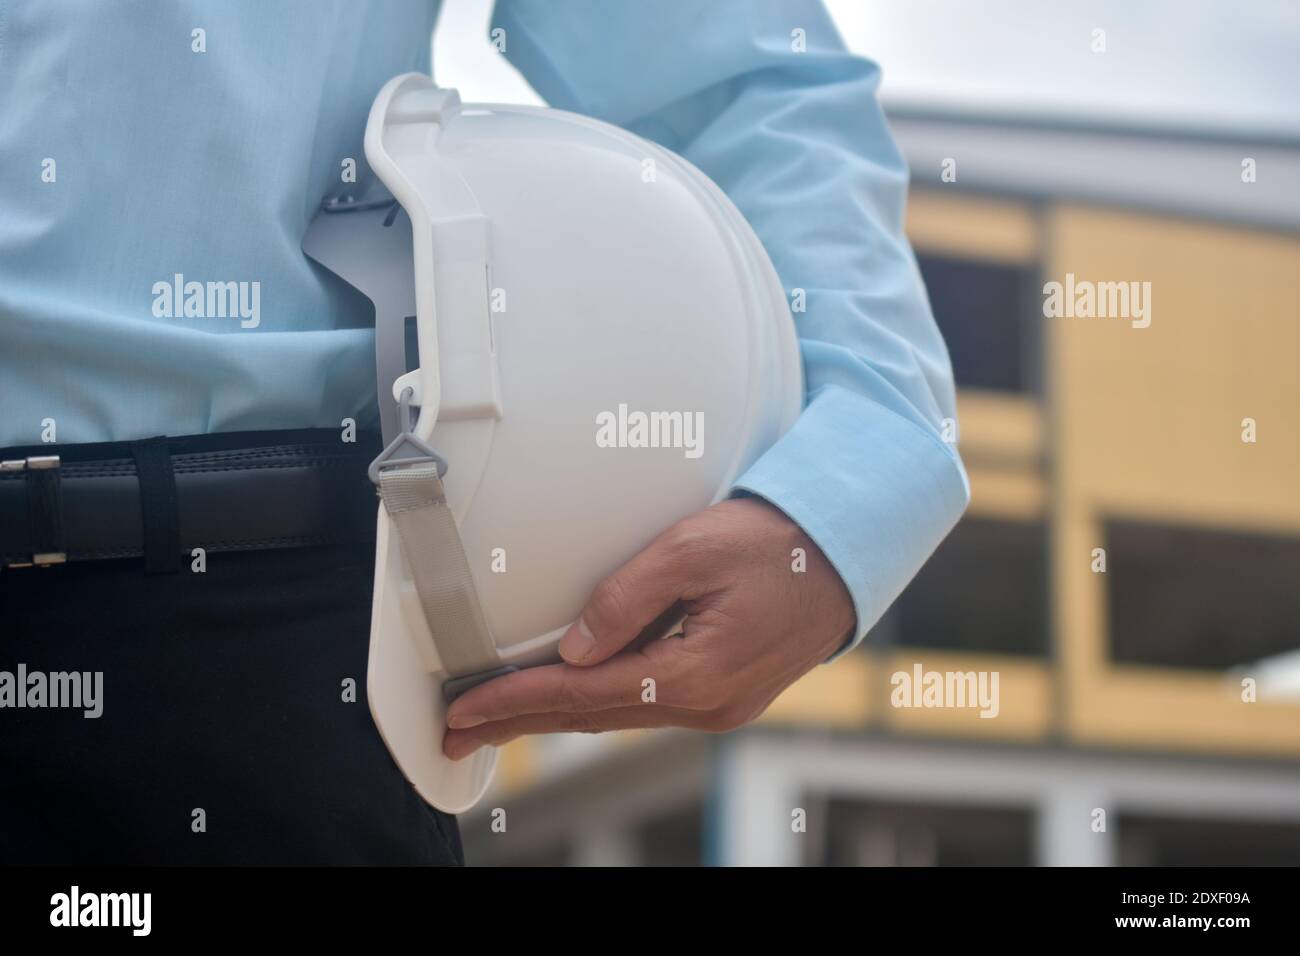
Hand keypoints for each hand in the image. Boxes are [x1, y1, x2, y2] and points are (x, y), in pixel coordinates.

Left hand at [443, 497, 855, 759]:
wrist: (847, 552)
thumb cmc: (777, 541)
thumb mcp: (693, 549)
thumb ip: (626, 598)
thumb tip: (572, 650)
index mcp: (696, 673)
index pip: (582, 695)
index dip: (515, 702)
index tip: (464, 711)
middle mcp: (706, 703)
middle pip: (592, 717)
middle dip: (520, 721)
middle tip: (457, 732)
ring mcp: (719, 705)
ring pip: (617, 714)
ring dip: (554, 714)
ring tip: (497, 717)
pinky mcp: (725, 692)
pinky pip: (645, 703)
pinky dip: (597, 702)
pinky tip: (569, 697)